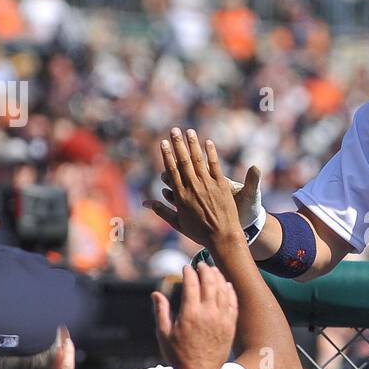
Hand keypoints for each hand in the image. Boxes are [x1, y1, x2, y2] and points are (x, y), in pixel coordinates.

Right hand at [145, 128, 243, 247]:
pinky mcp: (221, 186)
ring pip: (198, 160)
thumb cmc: (199, 233)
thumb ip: (162, 210)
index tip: (163, 142)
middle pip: (183, 161)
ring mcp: (207, 185)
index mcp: (180, 196)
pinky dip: (211, 153)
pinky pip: (215, 165)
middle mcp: (192, 188)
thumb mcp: (178, 224)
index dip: (167, 155)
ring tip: (189, 131)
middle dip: (178, 144)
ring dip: (193, 144)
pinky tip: (208, 142)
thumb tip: (145, 202)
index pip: (171, 171)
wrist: (223, 238)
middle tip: (174, 130)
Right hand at [151, 261, 237, 368]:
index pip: (191, 284)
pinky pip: (233, 302)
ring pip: (223, 290)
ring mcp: (222, 319)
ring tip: (213, 270)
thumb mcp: (164, 334)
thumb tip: (156, 293)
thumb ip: (161, 311)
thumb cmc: (179, 355)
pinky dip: (230, 291)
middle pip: (209, 282)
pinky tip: (226, 285)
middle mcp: (208, 313)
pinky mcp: (230, 325)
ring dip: (218, 277)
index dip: (188, 272)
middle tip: (201, 264)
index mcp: (190, 314)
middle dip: (205, 270)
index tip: (185, 267)